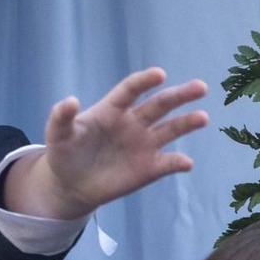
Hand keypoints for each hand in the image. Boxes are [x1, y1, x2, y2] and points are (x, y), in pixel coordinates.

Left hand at [3, 68, 207, 220]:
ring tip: (202, 117)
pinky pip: (168, 163)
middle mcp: (133, 122)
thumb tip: (70, 100)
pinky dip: (178, 163)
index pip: (131, 91)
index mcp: (112, 109)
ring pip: (170, 129)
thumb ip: (61, 117)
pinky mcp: (149, 168)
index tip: (159, 74)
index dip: (144, 81)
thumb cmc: (65, 153)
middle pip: (160, 105)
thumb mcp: (56, 135)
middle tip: (200, 87)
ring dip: (187, 123)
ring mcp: (144, 145)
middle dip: (180, 95)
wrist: (71, 185)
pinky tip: (186, 163)